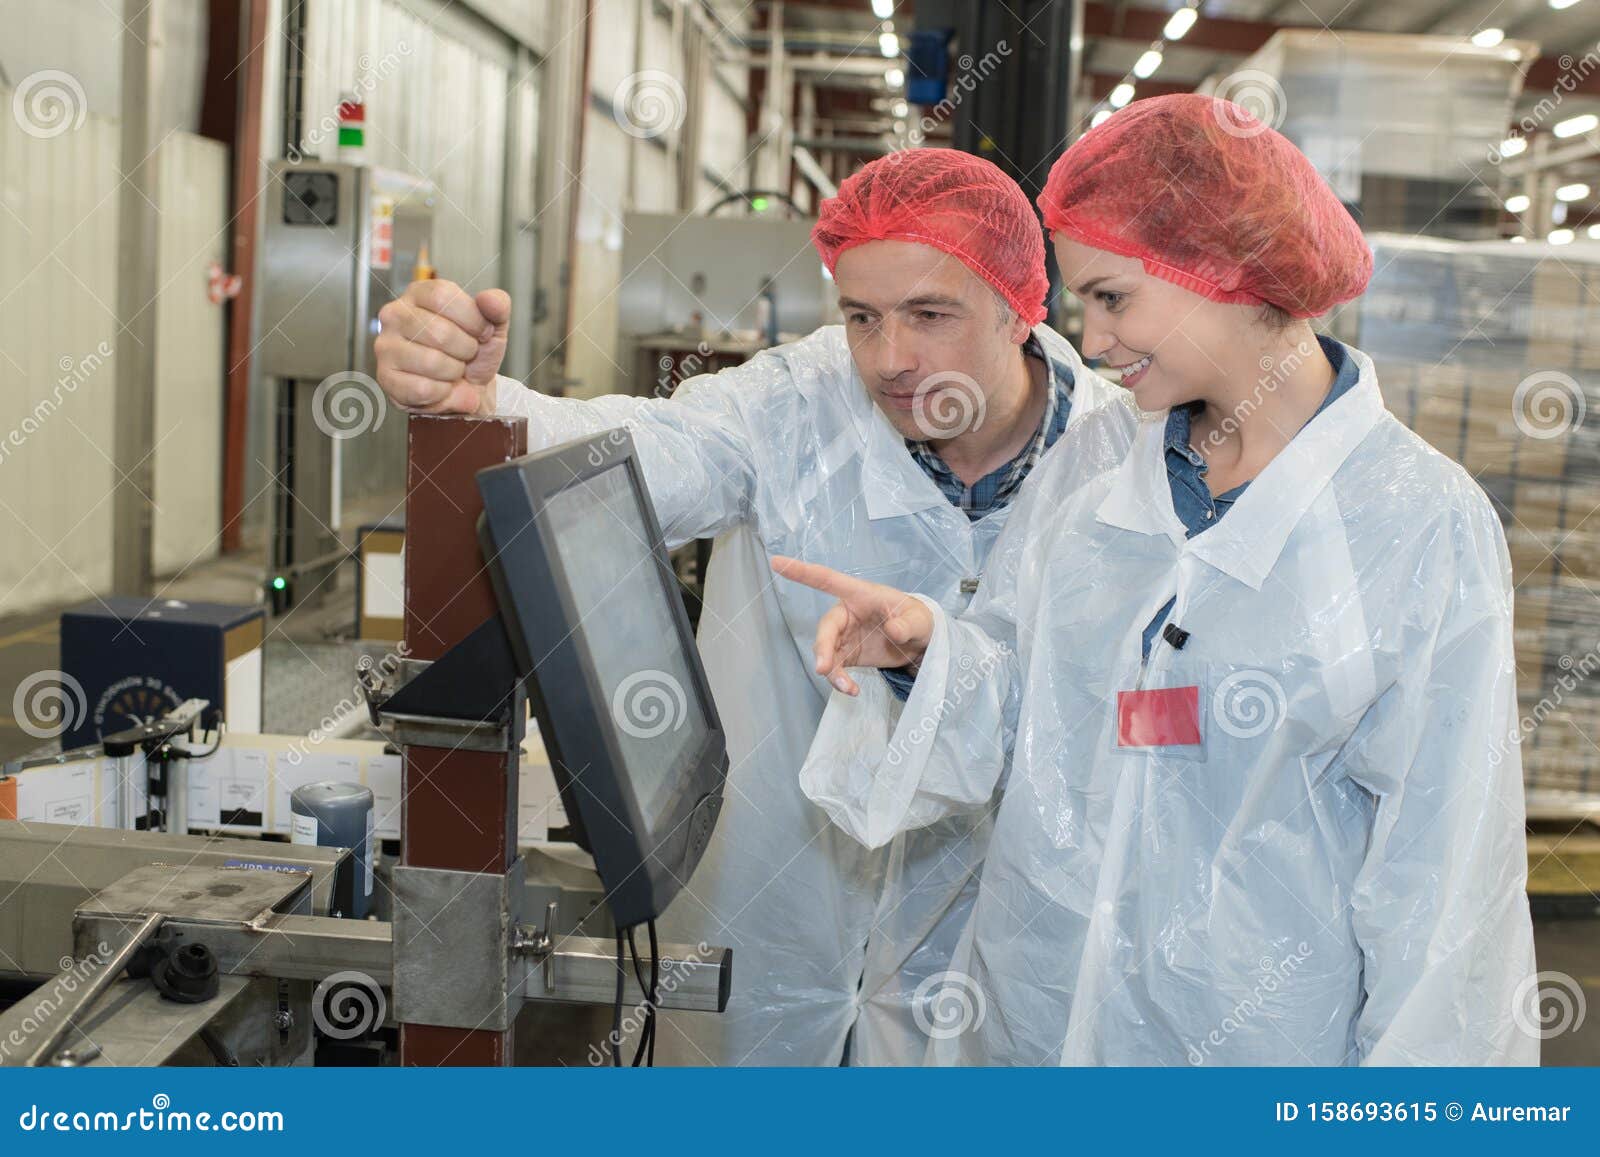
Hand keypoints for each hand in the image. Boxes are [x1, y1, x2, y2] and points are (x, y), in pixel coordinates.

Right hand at [374, 280, 510, 415]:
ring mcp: (385, 346)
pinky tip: (442, 387)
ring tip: (454, 371)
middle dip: (466, 351)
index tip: (482, 333)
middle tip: (466, 356)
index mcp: (419, 293)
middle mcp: (395, 315)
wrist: (470, 389)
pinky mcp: (385, 377)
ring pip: (431, 362)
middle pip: (439, 333)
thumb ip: (498, 307)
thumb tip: (488, 299)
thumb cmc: (474, 354)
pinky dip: (443, 394)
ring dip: (454, 373)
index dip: (472, 320)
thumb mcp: (493, 327)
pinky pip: (423, 389)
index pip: (443, 296)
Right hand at [770, 556, 934, 695]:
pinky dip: (839, 680)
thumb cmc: (916, 619)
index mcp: (859, 594)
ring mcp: (844, 636)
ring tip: (846, 688)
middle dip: (823, 648)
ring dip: (831, 670)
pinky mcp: (847, 655)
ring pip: (826, 651)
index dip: (802, 572)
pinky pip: (834, 667)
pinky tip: (851, 690)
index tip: (776, 562)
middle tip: (824, 669)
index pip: (827, 580)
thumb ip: (906, 624)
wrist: (919, 643)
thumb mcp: (918, 620)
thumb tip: (894, 630)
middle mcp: (846, 614)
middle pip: (826, 628)